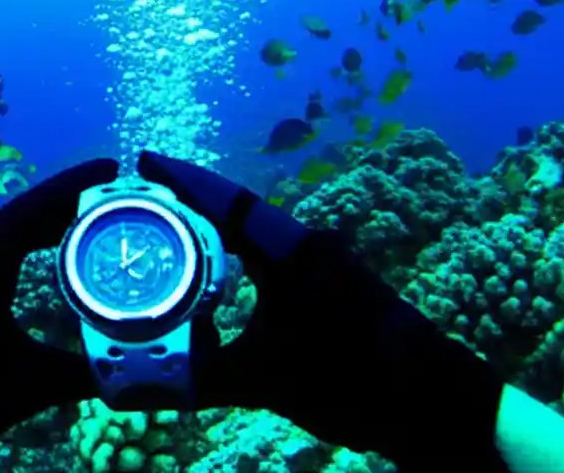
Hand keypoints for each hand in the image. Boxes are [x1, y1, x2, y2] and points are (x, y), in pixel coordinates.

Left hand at [0, 158, 118, 470]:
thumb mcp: (21, 389)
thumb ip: (77, 377)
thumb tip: (134, 375)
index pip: (31, 208)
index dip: (72, 185)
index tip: (111, 166)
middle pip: (21, 217)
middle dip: (68, 204)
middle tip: (116, 198)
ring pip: (6, 237)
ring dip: (47, 227)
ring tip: (94, 223)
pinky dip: (27, 252)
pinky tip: (52, 262)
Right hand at [136, 151, 506, 469]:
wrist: (429, 404)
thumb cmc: (350, 380)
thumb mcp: (263, 381)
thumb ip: (198, 380)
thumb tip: (133, 387)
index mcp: (292, 251)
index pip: (226, 200)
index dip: (183, 178)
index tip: (145, 159)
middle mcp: (310, 245)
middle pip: (239, 209)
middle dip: (191, 200)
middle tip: (143, 199)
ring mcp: (327, 263)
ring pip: (260, 232)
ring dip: (217, 228)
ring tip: (169, 231)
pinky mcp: (335, 285)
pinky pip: (276, 255)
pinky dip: (240, 256)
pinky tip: (216, 276)